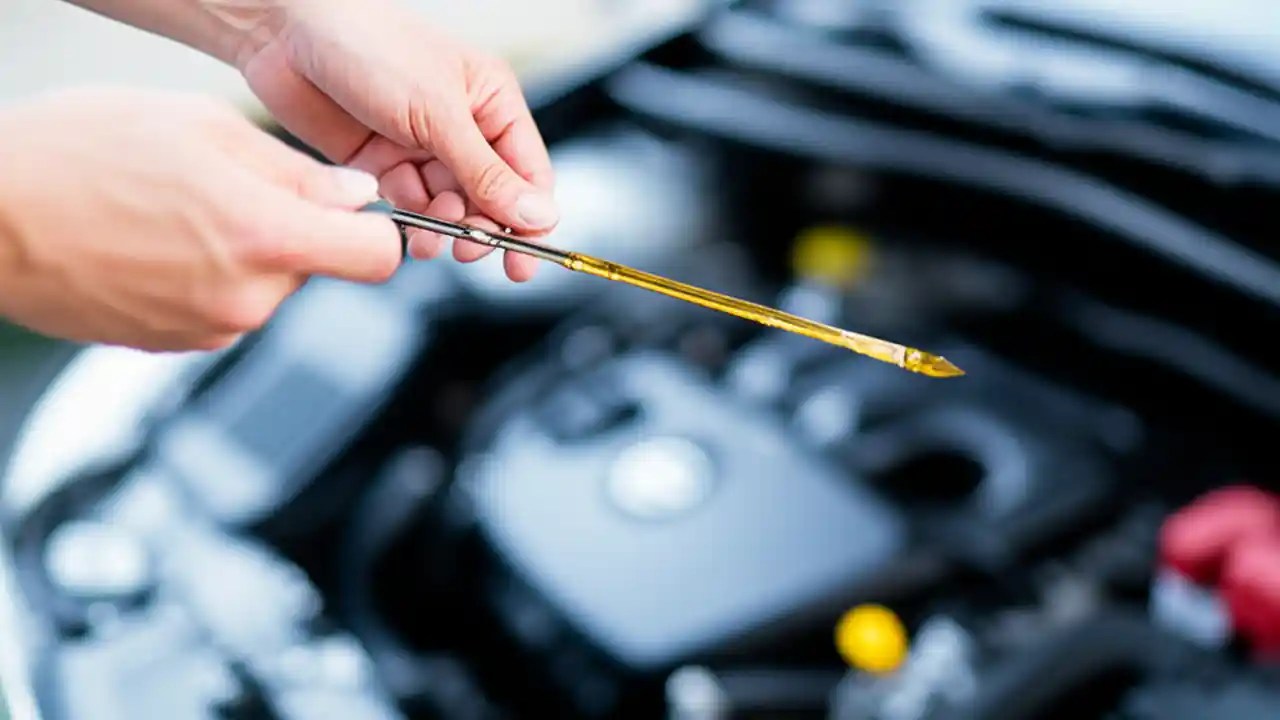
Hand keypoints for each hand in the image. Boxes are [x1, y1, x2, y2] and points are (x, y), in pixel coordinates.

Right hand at [0, 87, 399, 351]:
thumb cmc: (72, 156)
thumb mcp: (197, 128)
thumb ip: (292, 171)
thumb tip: (354, 197)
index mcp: (264, 237)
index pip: (378, 258)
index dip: (377, 232)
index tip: (356, 213)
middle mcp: (246, 297)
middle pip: (315, 269)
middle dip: (289, 231)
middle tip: (223, 190)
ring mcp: (209, 329)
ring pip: (265, 287)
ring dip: (242, 254)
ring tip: (173, 213)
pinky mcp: (175, 346)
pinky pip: (221, 307)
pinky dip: (204, 278)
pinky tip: (153, 244)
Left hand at [233, 0, 557, 281]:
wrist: (285, 34)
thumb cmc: (370, 44)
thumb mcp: (439, 114)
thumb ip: (486, 172)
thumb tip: (538, 215)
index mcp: (491, 101)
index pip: (528, 173)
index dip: (530, 220)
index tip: (522, 262)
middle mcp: (461, 126)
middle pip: (490, 198)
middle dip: (482, 229)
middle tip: (469, 252)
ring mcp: (421, 146)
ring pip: (450, 207)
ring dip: (444, 229)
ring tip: (430, 238)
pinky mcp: (383, 163)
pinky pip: (410, 205)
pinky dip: (411, 221)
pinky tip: (405, 225)